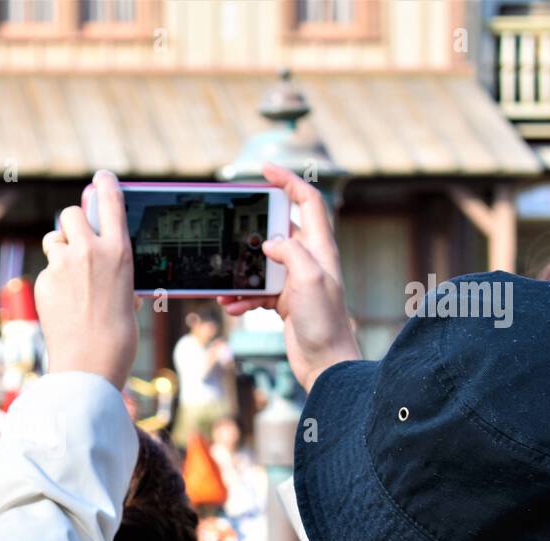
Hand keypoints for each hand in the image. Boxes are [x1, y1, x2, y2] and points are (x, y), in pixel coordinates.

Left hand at [36, 170, 136, 390]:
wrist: (91, 364)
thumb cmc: (117, 334)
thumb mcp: (127, 292)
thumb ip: (113, 265)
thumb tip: (100, 249)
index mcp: (120, 252)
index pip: (111, 203)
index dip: (105, 185)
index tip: (100, 177)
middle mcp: (90, 251)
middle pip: (71, 213)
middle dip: (72, 224)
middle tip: (75, 241)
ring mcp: (64, 265)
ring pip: (54, 241)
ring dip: (59, 252)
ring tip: (70, 279)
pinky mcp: (43, 280)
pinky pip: (46, 271)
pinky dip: (52, 282)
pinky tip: (62, 305)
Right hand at [218, 163, 359, 391]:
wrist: (326, 363)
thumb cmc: (324, 323)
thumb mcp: (309, 279)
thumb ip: (290, 252)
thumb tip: (269, 242)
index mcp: (319, 248)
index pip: (307, 201)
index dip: (288, 181)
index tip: (264, 169)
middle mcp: (309, 260)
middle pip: (278, 230)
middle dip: (252, 232)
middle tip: (231, 229)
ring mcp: (296, 281)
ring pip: (261, 264)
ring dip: (241, 273)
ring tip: (224, 285)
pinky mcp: (285, 301)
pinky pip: (257, 290)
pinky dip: (242, 297)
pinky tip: (231, 307)